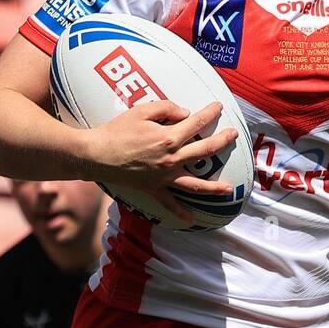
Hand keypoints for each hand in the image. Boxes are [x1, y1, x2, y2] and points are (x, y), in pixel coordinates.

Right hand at [84, 99, 238, 224]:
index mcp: (169, 138)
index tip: (219, 107)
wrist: (95, 155)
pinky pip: (169, 204)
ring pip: (195, 184)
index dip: (211, 113)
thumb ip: (167, 108)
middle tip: (233, 135)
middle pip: (206, 150)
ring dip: (214, 187)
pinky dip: (180, 213)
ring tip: (229, 188)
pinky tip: (192, 220)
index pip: (198, 123)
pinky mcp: (153, 189)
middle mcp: (171, 159)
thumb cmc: (116, 130)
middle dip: (223, 141)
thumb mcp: (141, 111)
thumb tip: (186, 113)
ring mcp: (164, 177)